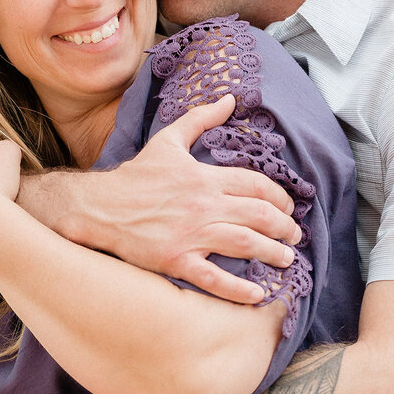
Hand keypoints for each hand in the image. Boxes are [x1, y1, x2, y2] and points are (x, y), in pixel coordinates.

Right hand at [48, 94, 301, 303]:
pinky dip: (238, 289)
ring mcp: (190, 234)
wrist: (98, 206)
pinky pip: (214, 278)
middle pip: (259, 215)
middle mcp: (203, 205)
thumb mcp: (168, 140)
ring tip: (286, 260)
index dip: (281, 198)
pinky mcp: (175, 260)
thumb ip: (201, 119)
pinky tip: (257, 295)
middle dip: (284, 228)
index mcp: (205, 177)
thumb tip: (229, 98)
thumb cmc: (135, 176)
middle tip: (295, 238)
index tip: (289, 209)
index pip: (257, 186)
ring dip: (272, 253)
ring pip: (244, 244)